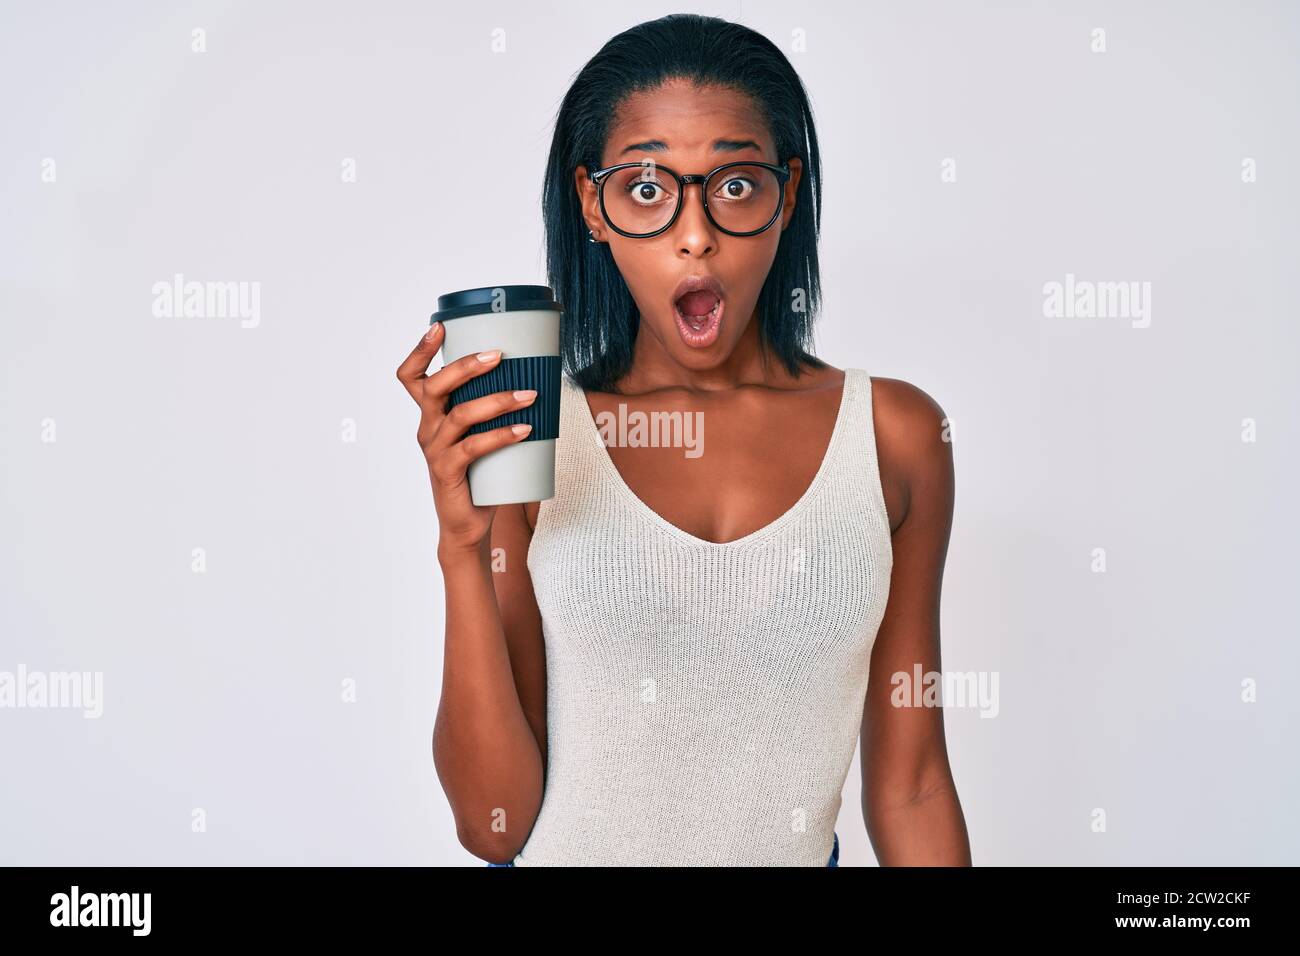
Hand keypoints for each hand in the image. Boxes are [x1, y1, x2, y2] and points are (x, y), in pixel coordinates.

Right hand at [397, 323, 537, 556]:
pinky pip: (474, 447)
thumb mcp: (481, 435)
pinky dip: (502, 435)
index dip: (420, 351)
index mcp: (431, 415)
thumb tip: (538, 379)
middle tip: (498, 355)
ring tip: (529, 395)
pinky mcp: (448, 472)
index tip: (439, 327)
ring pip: (460, 415)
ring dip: (497, 400)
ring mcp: (435, 450)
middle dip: (466, 367)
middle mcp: (427, 429)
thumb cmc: (479, 474)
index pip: (411, 377)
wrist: (467, 524)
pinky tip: (525, 429)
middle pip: (434, 387)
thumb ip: (495, 411)